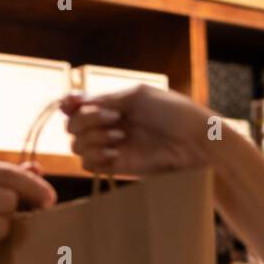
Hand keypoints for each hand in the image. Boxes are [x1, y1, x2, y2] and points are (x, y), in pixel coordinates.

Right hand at [61, 85, 217, 176]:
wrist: (193, 143)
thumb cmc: (173, 113)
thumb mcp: (137, 96)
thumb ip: (103, 100)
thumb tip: (69, 102)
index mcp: (114, 105)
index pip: (78, 106)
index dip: (69, 105)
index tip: (70, 104)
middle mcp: (108, 126)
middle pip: (72, 125)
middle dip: (87, 120)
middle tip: (115, 118)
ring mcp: (110, 147)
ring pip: (76, 145)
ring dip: (93, 137)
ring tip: (120, 136)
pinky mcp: (114, 167)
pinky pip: (87, 163)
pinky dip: (95, 155)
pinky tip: (114, 153)